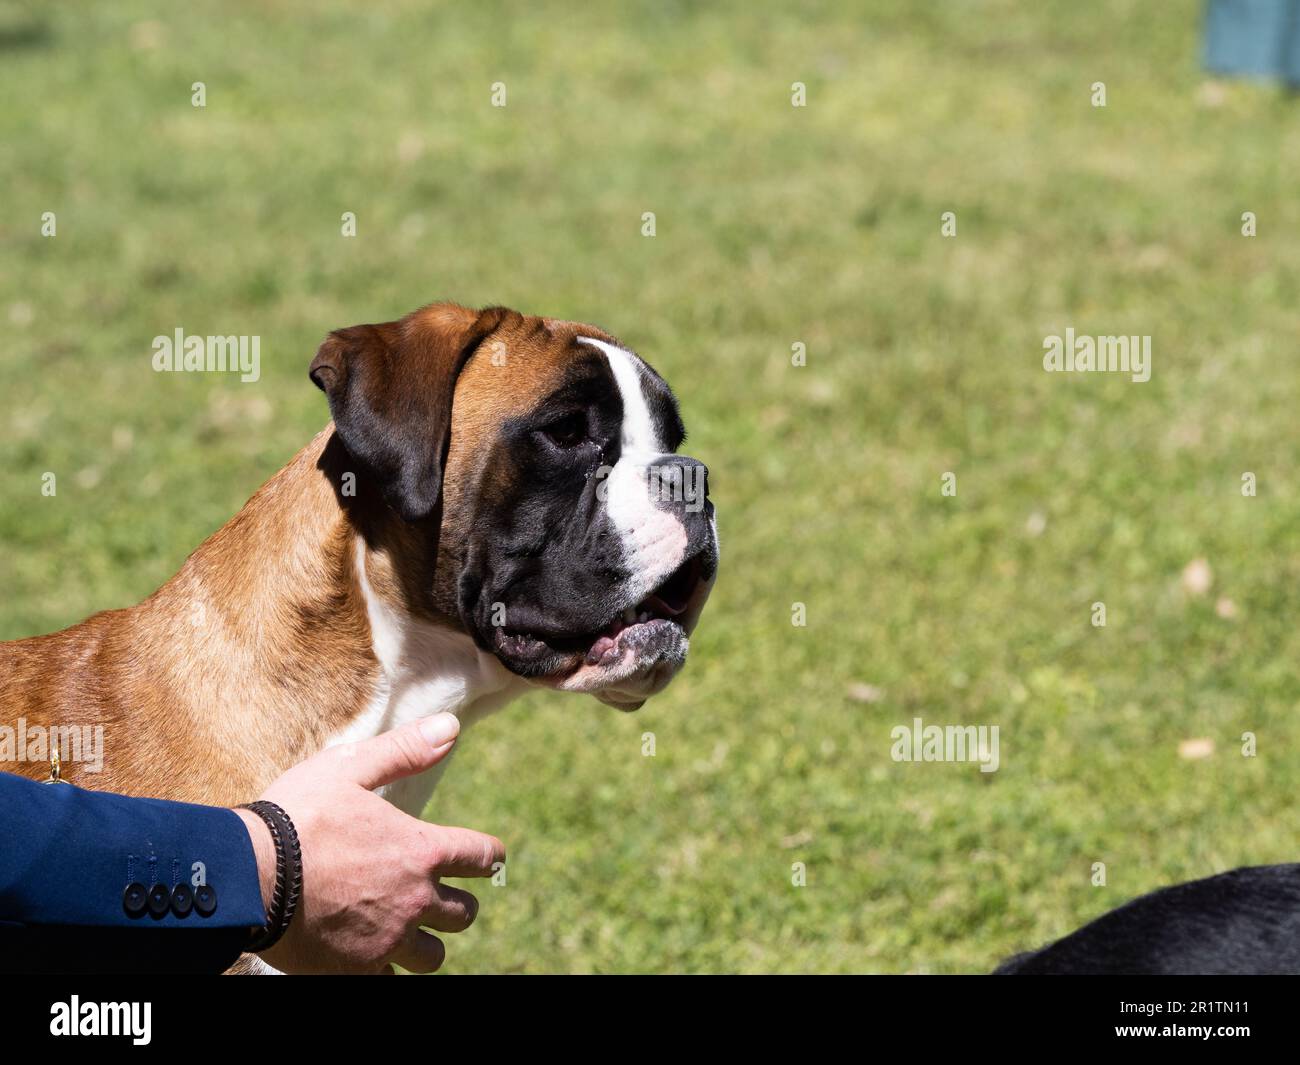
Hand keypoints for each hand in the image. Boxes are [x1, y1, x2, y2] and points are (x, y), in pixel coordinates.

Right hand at [232, 713, 503, 973]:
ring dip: (425, 941)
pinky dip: (383, 966)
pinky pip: (388, 977)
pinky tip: (367, 951)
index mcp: (421, 851)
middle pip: (463, 913)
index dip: (488, 854)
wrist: (247, 877)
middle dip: (455, 902)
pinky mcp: (356, 969)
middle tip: (437, 893)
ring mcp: (387, 939)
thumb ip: (404, 750)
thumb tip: (451, 726)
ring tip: (406, 928)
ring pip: (432, 955)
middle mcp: (414, 900)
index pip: (481, 857)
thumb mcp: (350, 768)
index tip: (488, 856)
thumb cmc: (297, 817)